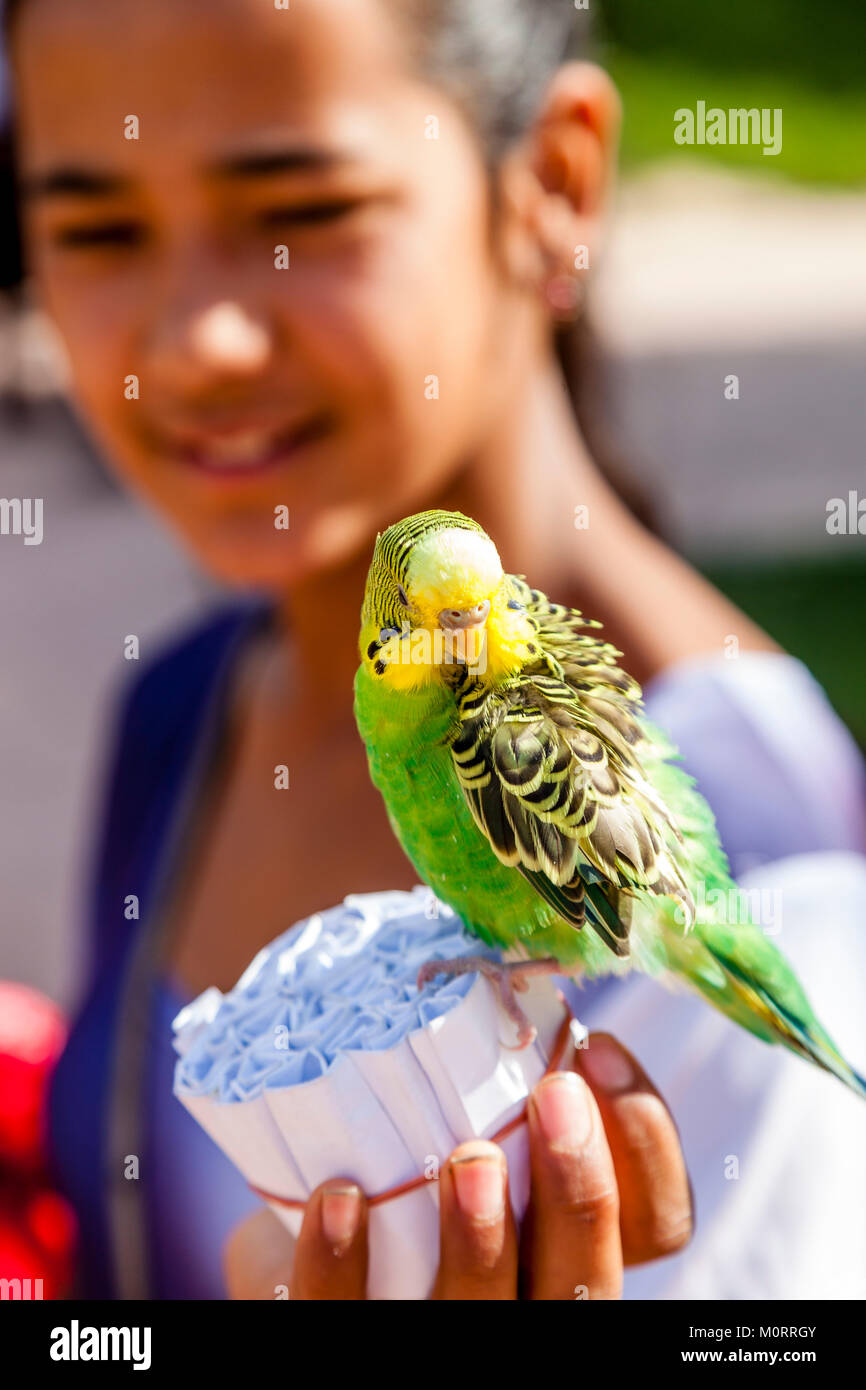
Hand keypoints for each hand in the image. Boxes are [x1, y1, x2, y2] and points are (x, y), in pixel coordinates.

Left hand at [224, 1031, 691, 1299]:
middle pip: (590, 1283)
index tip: (597, 1051)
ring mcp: (443, 1331)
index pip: (659, 1221)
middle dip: (583, 1189)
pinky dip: (344, 1266)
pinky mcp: (353, 1336)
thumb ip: (490, 1058)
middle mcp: (528, 1298)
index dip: (649, 1145)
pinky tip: (340, 1197)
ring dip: (483, 1238)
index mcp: (569, 1238)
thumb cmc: (400, 1144)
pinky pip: (351, 1323)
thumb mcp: (460, 1102)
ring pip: (491, 1315)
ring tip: (464, 1157)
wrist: (299, 1214)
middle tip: (555, 1096)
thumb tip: (495, 954)